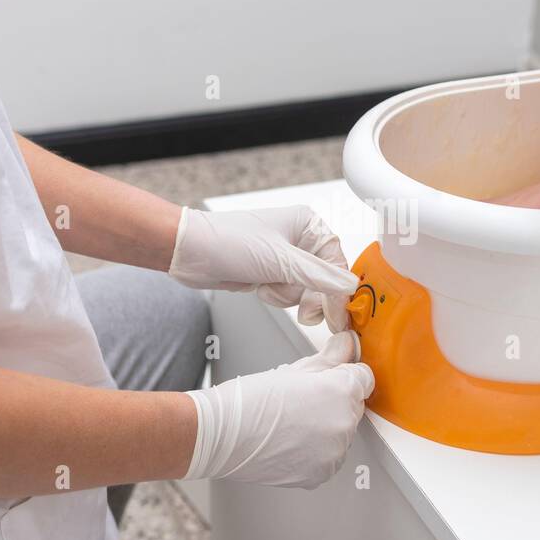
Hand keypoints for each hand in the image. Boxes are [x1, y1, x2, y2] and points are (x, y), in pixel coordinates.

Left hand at [168, 206, 357, 330]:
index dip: (338, 292)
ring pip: (306, 290)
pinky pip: (288, 294)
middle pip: (324, 280)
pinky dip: (275, 296)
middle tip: (306, 313)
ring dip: (288, 296)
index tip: (338, 315)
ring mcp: (285, 257)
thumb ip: (318, 276)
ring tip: (268, 287)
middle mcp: (299, 239)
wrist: (189, 253)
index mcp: (308, 224)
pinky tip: (259, 287)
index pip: (337, 263)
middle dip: (310, 296)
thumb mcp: (280, 261)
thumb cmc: (228, 242)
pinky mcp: (271, 273)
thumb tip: (350, 286)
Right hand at [183, 331, 373, 488]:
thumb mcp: (295, 369)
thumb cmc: (251, 399)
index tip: (329, 379)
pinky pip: (329, 456)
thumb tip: (348, 345)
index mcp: (341, 392)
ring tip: (292, 422)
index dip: (345, 376)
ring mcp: (334, 453)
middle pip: (353, 407)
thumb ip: (330, 357)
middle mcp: (344, 424)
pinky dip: (316, 450)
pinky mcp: (321, 473)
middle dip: (335, 402)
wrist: (222, 435)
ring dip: (326, 428)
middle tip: (301, 401)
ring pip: (341, 433)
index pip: (364, 379)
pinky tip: (291, 440)